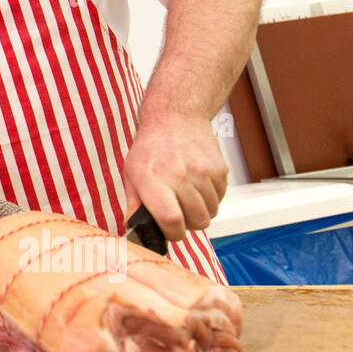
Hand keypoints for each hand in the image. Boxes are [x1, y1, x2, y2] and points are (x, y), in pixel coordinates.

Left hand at [122, 114, 228, 243]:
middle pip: (196, 220)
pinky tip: (198, 185)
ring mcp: (202, 171)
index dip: (173, 233)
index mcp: (152, 178)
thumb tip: (135, 229)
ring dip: (201, 212)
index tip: (171, 232)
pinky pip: (220, 198)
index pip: (171, 218)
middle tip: (180, 214)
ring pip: (210, 212)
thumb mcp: (132, 174)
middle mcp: (178, 174)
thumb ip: (134, 204)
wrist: (176, 118)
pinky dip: (211, 199)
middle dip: (188, 225)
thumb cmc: (150, 149)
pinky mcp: (219, 168)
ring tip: (187, 197)